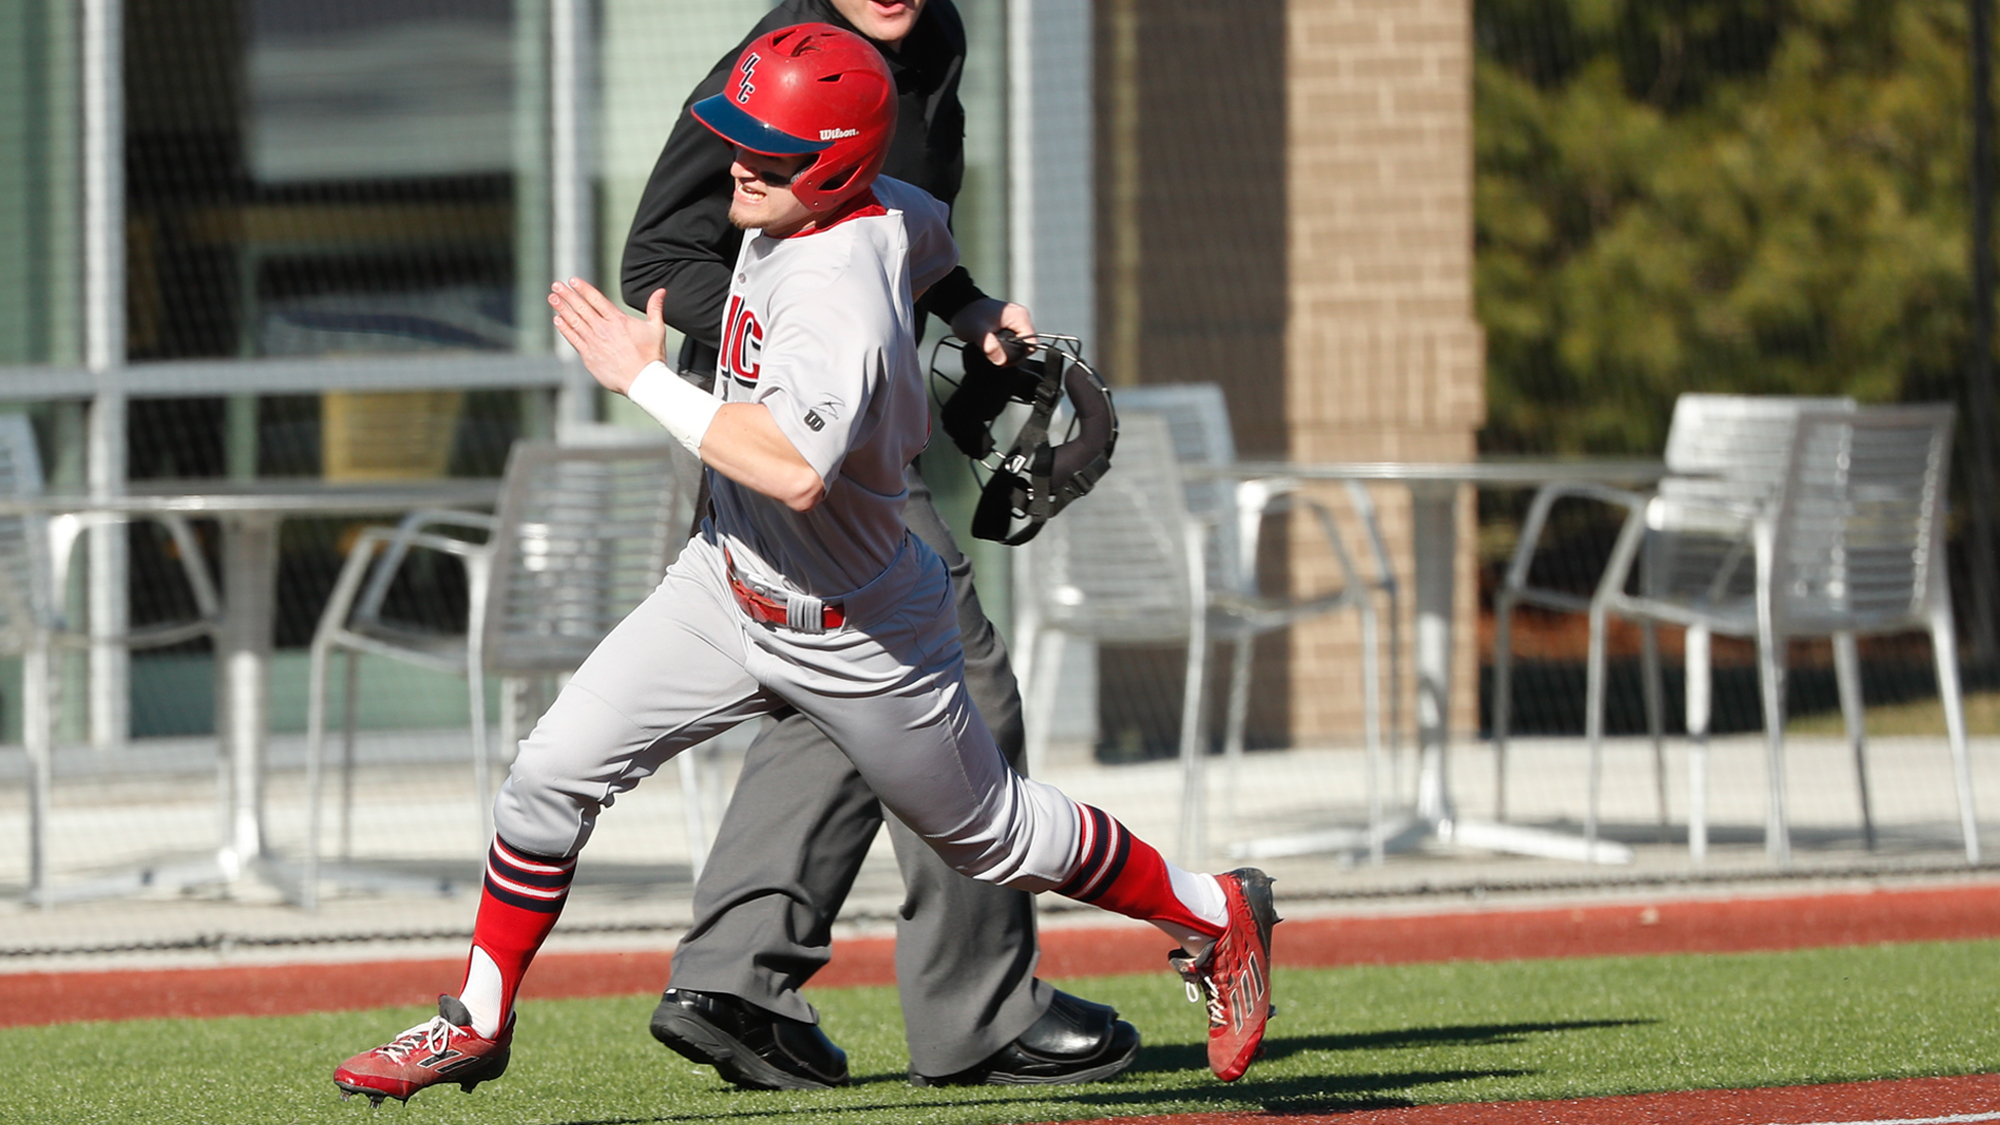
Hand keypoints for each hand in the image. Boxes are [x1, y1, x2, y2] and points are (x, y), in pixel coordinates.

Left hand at [550, 279, 667, 394]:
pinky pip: (573, 339)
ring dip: (562, 308)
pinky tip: (557, 320)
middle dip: (567, 295)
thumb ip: (655, 308)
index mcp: (618, 320)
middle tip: (556, 285)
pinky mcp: (589, 356)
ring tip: (552, 298)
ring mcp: (594, 342)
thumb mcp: (657, 329)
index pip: (596, 299)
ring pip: (574, 321)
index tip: (573, 281)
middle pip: (581, 307)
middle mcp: (603, 328)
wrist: (643, 380)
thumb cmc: (651, 357)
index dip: (583, 288)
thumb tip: (661, 291)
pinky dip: (564, 328)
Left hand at [950, 297, 1035, 364]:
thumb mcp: (978, 331)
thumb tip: (1001, 360)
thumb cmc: (969, 314)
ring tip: (992, 349)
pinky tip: (993, 346)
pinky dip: (1004, 348)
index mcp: (1020, 317)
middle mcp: (1021, 318)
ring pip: (1019, 346)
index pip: (1032, 344)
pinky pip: (1013, 343)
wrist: (960, 306)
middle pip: (1026, 346)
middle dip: (1013, 355)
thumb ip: (990, 346)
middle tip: (995, 355)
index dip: (1020, 356)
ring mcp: (1016, 322)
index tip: (1004, 358)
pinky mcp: (1010, 327)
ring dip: (1007, 352)